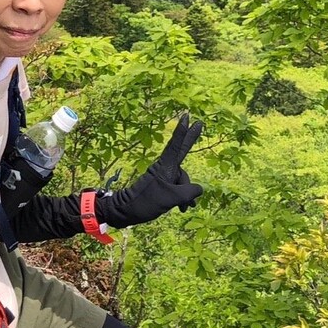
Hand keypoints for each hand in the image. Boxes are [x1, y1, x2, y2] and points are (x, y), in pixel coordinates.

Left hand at [99, 114, 203, 228]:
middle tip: (200, 123)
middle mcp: (166, 168)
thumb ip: (189, 192)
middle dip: (191, 139)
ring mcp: (165, 177)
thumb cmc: (147, 201)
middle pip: (183, 153)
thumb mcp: (172, 197)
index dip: (183, 131)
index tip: (186, 116)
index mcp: (165, 166)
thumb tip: (199, 190)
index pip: (176, 145)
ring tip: (183, 207)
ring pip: (184, 180)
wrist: (128, 211)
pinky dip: (183, 198)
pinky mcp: (164, 187)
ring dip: (186, 194)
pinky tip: (182, 209)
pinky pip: (179, 189)